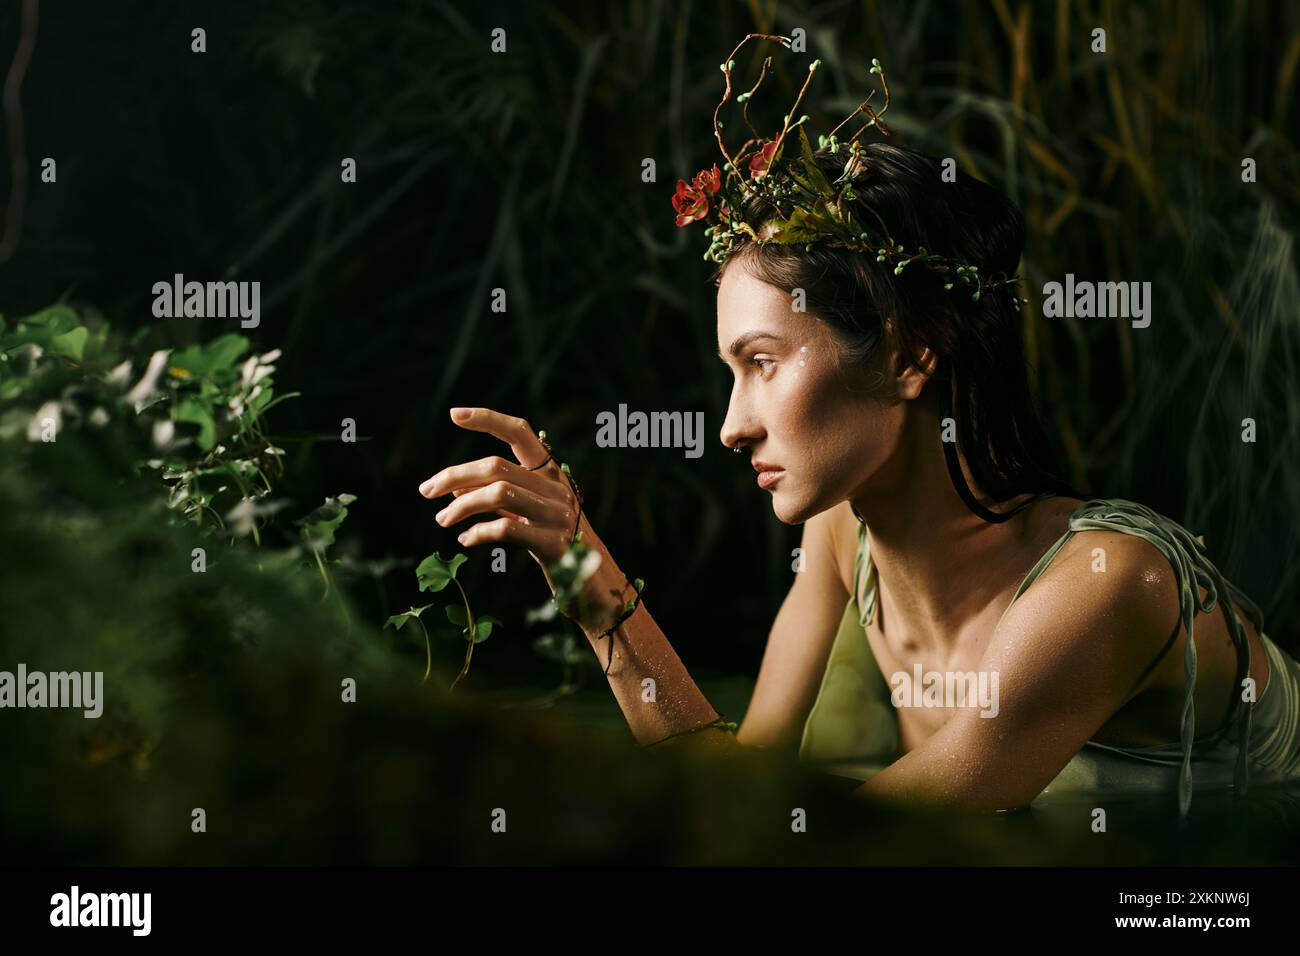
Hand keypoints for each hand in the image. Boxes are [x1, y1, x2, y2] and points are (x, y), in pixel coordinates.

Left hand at [418, 407, 581, 570]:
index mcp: (550, 472)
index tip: (455, 414)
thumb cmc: (552, 541)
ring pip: (498, 494)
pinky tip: (466, 540)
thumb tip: (454, 489)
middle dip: (454, 475)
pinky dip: (479, 532)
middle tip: (426, 490)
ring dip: (461, 507)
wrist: (592, 580)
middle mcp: (556, 487)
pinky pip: (507, 529)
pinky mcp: (553, 542)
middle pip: (496, 467)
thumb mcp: (525, 512)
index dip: (488, 419)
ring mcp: (557, 514)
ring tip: (442, 519)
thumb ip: (495, 497)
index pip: (520, 432)